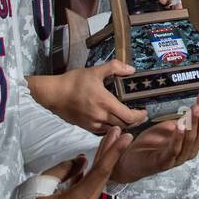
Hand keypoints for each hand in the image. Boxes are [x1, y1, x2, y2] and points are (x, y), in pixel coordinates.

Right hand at [0, 129, 129, 198]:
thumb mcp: (41, 184)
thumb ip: (63, 170)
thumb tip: (82, 160)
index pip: (101, 172)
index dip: (114, 152)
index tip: (126, 137)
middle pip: (103, 176)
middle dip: (111, 153)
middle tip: (119, 132)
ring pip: (97, 183)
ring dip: (103, 163)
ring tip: (109, 142)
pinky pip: (89, 190)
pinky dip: (92, 175)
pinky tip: (91, 162)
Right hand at [29, 62, 146, 132]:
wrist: (54, 94)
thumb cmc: (73, 82)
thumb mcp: (95, 71)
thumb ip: (115, 68)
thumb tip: (131, 69)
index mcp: (105, 102)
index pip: (129, 116)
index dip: (139, 116)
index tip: (144, 112)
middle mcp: (101, 115)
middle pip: (124, 125)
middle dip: (135, 121)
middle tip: (140, 116)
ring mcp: (93, 123)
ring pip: (114, 129)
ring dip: (124, 125)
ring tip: (129, 118)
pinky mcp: (86, 127)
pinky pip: (103, 130)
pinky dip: (111, 127)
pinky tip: (114, 121)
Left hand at [111, 90, 198, 181]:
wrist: (129, 162)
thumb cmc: (150, 145)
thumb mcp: (168, 128)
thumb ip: (182, 121)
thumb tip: (195, 108)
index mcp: (192, 143)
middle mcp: (189, 151)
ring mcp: (178, 158)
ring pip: (190, 139)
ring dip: (193, 122)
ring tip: (196, 108)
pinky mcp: (164, 163)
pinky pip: (174, 149)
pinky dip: (178, 137)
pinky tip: (180, 126)